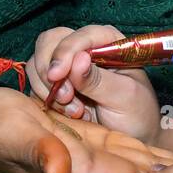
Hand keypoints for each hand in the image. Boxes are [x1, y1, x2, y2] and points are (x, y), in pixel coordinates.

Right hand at [25, 25, 164, 143]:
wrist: (133, 137)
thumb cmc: (137, 114)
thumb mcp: (125, 96)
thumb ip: (100, 80)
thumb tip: (78, 59)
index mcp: (108, 42)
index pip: (80, 35)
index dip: (65, 51)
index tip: (57, 75)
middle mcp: (84, 49)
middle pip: (50, 41)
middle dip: (51, 69)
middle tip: (66, 97)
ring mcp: (67, 67)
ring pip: (38, 63)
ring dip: (48, 88)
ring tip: (75, 111)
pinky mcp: (55, 85)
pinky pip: (35, 85)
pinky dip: (46, 100)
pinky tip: (69, 114)